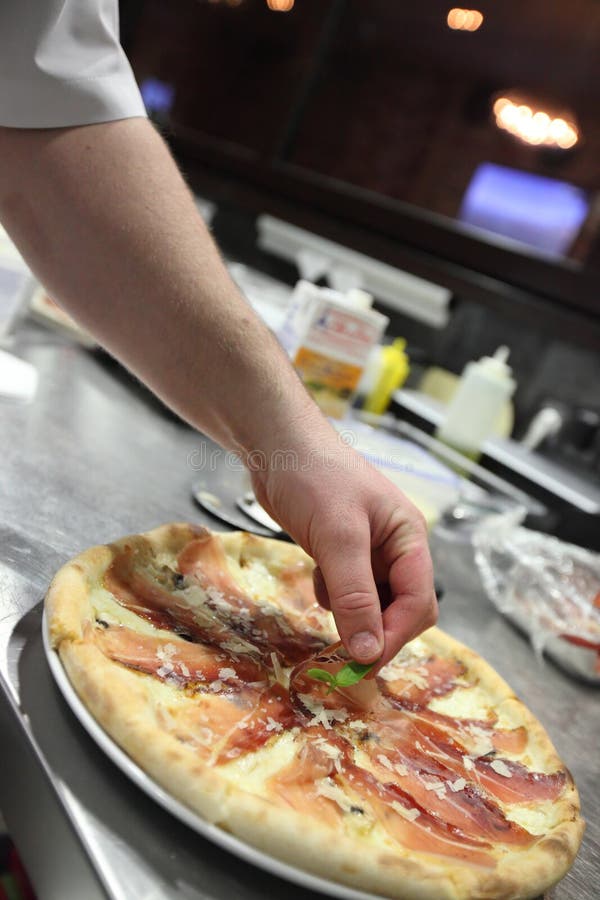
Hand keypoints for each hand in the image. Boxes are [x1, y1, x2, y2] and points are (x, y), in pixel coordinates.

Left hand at [250, 425, 437, 667]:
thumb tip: (369, 653)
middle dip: (375, 631)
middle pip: (400, 608)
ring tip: (327, 606)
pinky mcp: (339, 551)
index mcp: (409, 538)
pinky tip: (317, 579)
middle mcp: (394, 547)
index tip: (362, 663)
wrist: (275, 445)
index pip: (419, 603)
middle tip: (342, 655)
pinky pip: (347, 590)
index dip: (394, 636)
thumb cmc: (314, 478)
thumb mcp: (338, 537)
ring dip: (352, 615)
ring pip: (371, 603)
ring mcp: (366, 550)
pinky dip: (334, 596)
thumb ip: (355, 596)